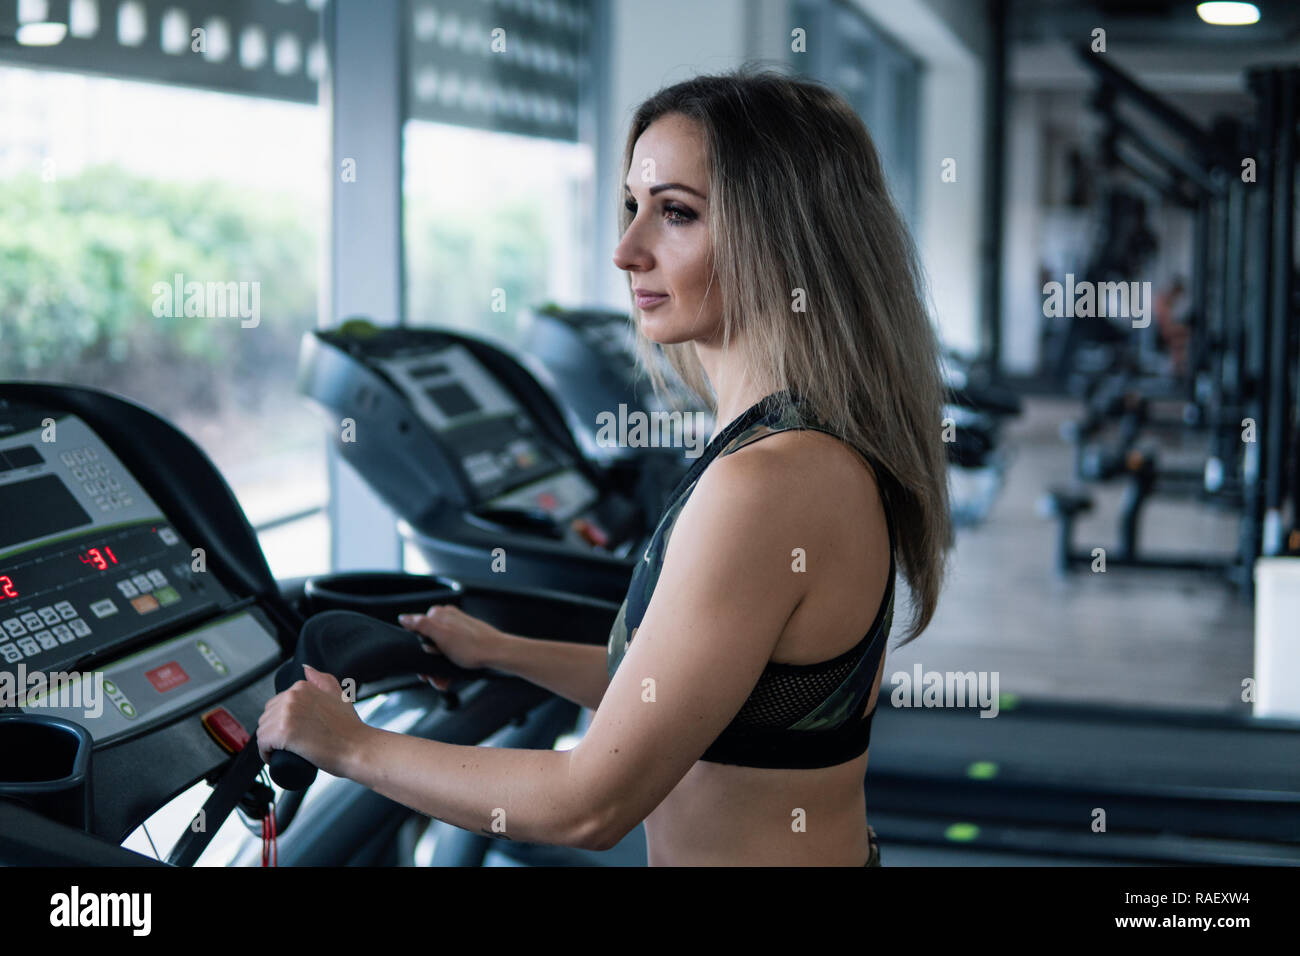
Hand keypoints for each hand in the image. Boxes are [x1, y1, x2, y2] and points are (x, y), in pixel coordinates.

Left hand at [256, 664, 370, 777]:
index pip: (276, 705)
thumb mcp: (339, 696)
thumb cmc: (350, 728)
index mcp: (302, 687)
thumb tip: (307, 669)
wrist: (357, 748)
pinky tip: (275, 758)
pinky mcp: (283, 732)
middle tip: (289, 745)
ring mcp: (287, 714)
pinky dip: (265, 754)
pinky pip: (262, 745)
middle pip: (267, 718)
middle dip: (273, 732)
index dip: (281, 722)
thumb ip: (324, 679)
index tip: (290, 733)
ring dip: (269, 745)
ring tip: (285, 753)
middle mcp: (292, 697)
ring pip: (263, 732)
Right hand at [399, 604, 501, 689]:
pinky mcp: (464, 640)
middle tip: (432, 678)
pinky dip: (447, 666)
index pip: (417, 630)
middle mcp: (447, 620)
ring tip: (442, 681)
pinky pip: (450, 654)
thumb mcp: (442, 636)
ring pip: (438, 651)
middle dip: (428, 663)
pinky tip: (448, 677)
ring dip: (437, 668)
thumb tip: (403, 617)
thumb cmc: (472, 646)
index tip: (421, 665)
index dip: (417, 650)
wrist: (497, 653)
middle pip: (428, 643)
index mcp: (439, 615)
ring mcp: (456, 630)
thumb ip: (421, 625)